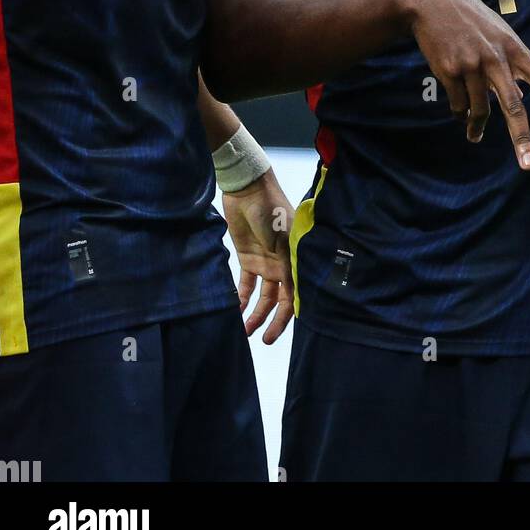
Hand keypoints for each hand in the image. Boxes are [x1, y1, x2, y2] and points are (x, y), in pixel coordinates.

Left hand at [222, 168, 294, 343]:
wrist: (248, 189)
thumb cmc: (271, 211)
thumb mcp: (283, 239)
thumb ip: (288, 267)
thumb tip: (295, 298)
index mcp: (295, 260)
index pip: (294, 294)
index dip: (287, 316)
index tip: (277, 333)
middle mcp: (282, 264)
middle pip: (278, 300)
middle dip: (271, 321)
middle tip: (264, 340)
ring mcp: (264, 262)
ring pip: (261, 296)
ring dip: (254, 314)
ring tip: (244, 331)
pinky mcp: (247, 257)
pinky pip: (245, 284)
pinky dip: (240, 298)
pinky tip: (234, 311)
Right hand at [402, 0, 529, 169]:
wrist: (430, 1)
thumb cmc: (469, 17)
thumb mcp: (497, 31)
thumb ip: (510, 61)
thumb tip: (519, 97)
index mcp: (514, 47)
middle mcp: (496, 58)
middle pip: (513, 106)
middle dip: (522, 138)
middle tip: (529, 164)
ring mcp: (471, 65)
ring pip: (480, 110)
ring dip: (476, 126)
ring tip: (474, 135)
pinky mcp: (449, 71)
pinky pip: (458, 104)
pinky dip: (458, 112)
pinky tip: (457, 112)